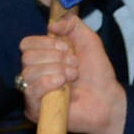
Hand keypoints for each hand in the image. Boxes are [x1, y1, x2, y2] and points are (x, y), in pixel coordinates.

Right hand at [20, 14, 126, 133]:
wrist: (107, 98)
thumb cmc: (97, 73)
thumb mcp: (88, 39)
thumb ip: (71, 24)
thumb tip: (50, 26)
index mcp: (43, 57)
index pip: (26, 44)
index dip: (45, 42)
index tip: (66, 47)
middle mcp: (35, 74)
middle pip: (27, 57)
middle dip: (55, 57)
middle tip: (74, 64)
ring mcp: (33, 92)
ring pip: (28, 72)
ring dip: (56, 70)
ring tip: (73, 76)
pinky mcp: (34, 110)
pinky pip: (30, 91)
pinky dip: (48, 83)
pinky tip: (63, 85)